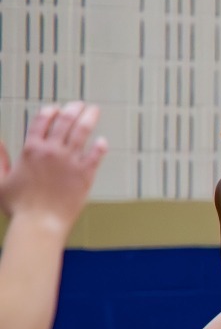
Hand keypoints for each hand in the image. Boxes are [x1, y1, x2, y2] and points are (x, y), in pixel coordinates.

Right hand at [0, 102, 107, 226]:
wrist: (40, 223)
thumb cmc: (20, 207)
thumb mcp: (1, 181)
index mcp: (31, 150)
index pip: (42, 121)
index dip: (50, 111)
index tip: (55, 108)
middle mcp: (52, 151)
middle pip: (65, 121)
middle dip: (73, 109)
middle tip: (79, 105)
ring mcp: (71, 161)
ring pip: (83, 131)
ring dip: (89, 118)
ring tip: (93, 111)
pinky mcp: (86, 173)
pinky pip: (96, 154)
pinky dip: (100, 145)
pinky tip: (103, 141)